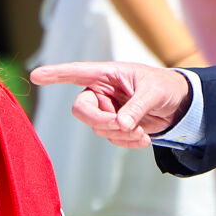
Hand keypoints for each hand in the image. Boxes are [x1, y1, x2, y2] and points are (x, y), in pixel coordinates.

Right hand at [29, 61, 191, 147]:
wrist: (178, 106)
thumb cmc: (165, 87)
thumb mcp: (153, 93)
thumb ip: (136, 107)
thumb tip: (121, 124)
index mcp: (106, 74)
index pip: (76, 73)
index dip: (56, 74)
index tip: (36, 76)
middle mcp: (100, 92)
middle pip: (81, 109)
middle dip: (101, 121)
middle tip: (123, 126)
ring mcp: (105, 110)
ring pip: (98, 128)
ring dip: (120, 134)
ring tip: (142, 132)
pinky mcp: (113, 126)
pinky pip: (110, 138)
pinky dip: (127, 142)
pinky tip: (143, 138)